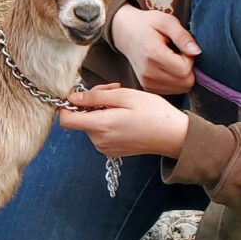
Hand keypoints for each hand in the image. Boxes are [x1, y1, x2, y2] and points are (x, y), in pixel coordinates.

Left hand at [60, 84, 189, 157]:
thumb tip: (72, 97)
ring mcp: (104, 147)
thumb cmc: (154, 114)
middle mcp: (98, 140)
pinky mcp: (110, 150)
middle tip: (112, 89)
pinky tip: (123, 115)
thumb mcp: (125, 96)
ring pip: (90, 124)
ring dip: (100, 110)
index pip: (66, 119)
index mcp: (101, 126)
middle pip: (80, 118)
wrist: (174, 136)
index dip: (67, 105)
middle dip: (91, 101)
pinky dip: (106, 120)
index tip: (79, 94)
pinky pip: (100, 132)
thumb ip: (95, 96)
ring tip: (122, 102)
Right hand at [112, 4, 199, 94]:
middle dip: (189, 69)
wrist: (125, 33)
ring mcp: (146, 82)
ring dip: (183, 75)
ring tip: (173, 60)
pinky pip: (173, 90)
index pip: (185, 69)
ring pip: (181, 89)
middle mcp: (148, 73)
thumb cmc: (147, 24)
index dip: (190, 58)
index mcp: (153, 55)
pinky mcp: (147, 87)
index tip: (182, 48)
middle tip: (179, 54)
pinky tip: (168, 68)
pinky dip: (176, 80)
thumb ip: (182, 36)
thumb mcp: (166, 22)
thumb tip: (197, 52)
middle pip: (185, 82)